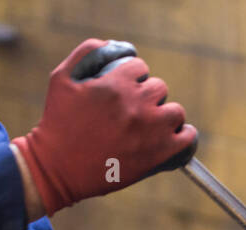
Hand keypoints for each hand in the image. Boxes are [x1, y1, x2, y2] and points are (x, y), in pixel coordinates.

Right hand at [11, 39, 197, 217]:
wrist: (59, 167)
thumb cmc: (58, 123)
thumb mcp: (62, 78)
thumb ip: (87, 53)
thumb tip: (115, 46)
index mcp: (116, 85)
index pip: (139, 67)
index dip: (133, 77)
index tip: (127, 88)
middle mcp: (136, 105)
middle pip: (159, 88)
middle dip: (148, 96)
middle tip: (134, 110)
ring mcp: (151, 130)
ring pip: (175, 111)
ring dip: (166, 115)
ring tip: (152, 125)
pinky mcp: (160, 153)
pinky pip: (187, 137)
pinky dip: (184, 135)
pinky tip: (173, 137)